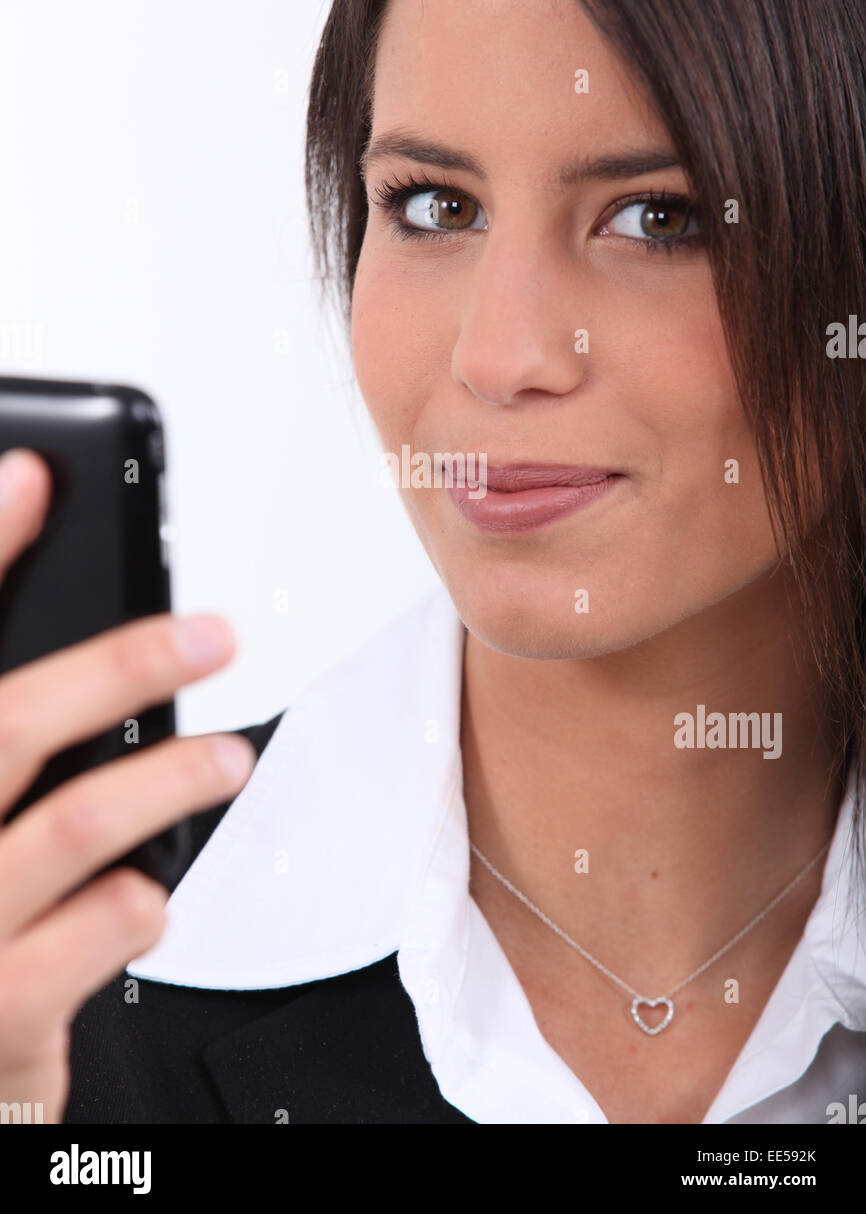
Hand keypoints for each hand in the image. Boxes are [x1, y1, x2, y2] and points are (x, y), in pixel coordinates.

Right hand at [0, 448, 254, 1122]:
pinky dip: (139, 903)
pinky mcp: (0, 1011)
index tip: (34, 477)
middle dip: (118, 663)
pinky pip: (100, 932)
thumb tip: (79, 656)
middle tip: (211, 636)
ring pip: (72, 821)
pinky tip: (148, 896)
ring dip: (167, 778)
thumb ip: (9, 739)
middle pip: (8, 722)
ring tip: (226, 759)